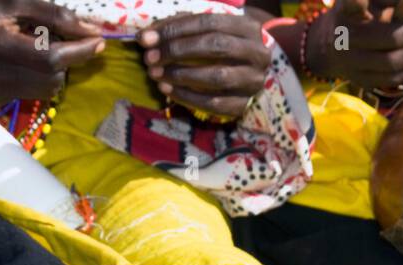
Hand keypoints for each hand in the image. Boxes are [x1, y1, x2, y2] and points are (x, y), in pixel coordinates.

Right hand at [0, 0, 103, 101]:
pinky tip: (29, 58)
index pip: (50, 57)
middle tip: (72, 40)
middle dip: (69, 60)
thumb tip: (86, 29)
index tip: (97, 39)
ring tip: (45, 46)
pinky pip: (30, 92)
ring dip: (56, 70)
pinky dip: (39, 76)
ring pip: (45, 89)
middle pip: (52, 78)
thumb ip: (49, 14)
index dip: (79, 50)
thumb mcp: (8, 0)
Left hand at [138, 14, 271, 118]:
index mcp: (248, 27)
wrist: (246, 73)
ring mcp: (253, 81)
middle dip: (177, 51)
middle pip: (215, 46)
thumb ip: (178, 29)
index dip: (176, 29)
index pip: (209, 22)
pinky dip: (187, 97)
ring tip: (156, 74)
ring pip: (217, 76)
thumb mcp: (205, 31)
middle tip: (150, 58)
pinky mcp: (244, 105)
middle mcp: (257, 53)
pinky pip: (214, 103)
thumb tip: (145, 37)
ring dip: (181, 75)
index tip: (147, 38)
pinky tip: (167, 91)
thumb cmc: (219, 46)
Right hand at [307, 0, 402, 89]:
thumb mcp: (365, 1)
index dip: (363, 2)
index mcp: (346, 13)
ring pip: (394, 64)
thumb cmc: (357, 15)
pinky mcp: (363, 81)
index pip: (355, 3)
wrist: (328, 48)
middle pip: (390, 38)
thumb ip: (388, 0)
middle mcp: (346, 40)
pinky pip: (395, 81)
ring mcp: (353, 65)